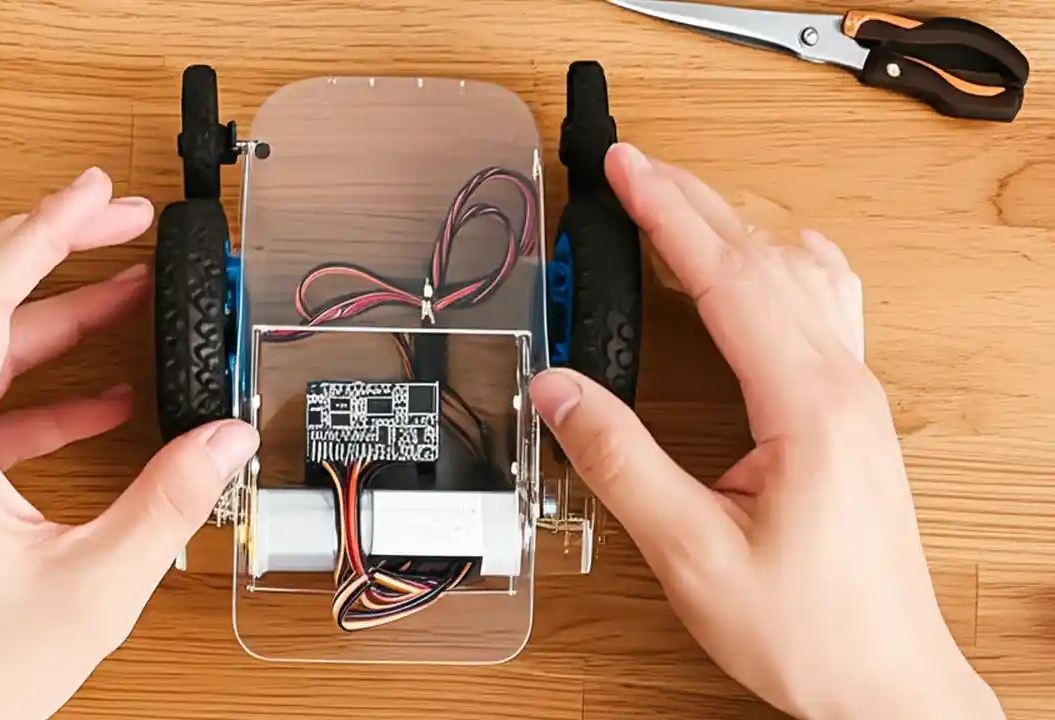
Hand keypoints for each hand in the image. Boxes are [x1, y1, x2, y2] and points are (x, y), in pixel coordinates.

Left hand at [0, 169, 258, 719]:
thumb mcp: (93, 588)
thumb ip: (170, 502)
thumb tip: (225, 439)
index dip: (46, 230)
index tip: (96, 196)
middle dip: (46, 243)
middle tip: (114, 221)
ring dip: (49, 309)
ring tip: (124, 291)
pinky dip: (40, 382)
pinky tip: (104, 396)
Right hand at [531, 145, 1001, 719]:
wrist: (886, 681)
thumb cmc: (808, 629)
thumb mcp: (691, 552)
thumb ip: (619, 461)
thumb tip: (560, 390)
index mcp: (808, 405)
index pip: (730, 276)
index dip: (669, 214)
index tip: (627, 170)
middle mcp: (843, 385)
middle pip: (767, 257)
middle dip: (694, 201)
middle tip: (634, 167)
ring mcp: (857, 395)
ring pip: (803, 272)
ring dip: (737, 225)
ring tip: (680, 201)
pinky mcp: (854, 414)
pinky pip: (825, 305)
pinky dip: (781, 263)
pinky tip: (765, 264)